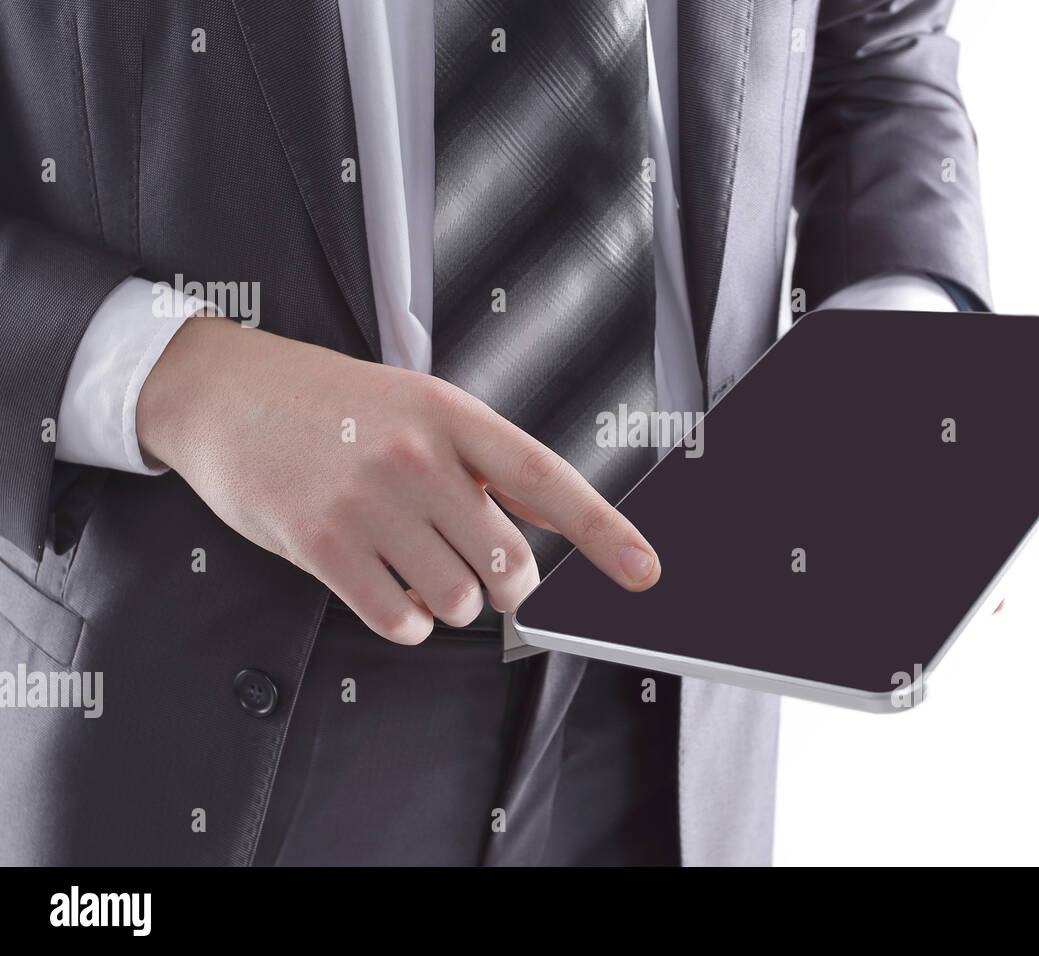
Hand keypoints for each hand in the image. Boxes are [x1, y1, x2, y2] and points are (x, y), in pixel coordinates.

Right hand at [136, 316, 660, 644]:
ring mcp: (367, 503)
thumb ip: (483, 462)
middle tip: (478, 568)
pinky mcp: (321, 545)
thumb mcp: (418, 405)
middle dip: (506, 585)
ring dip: (448, 601)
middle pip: (508, 565)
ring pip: (458, 601)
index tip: (643, 571)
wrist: (224, 392)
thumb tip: (551, 521)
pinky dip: (407, 621)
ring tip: (414, 563)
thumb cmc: (330, 404)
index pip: (548, 481)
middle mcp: (417, 458)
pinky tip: (388, 588)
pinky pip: (400, 621)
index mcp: (451, 415)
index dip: (604, 532)